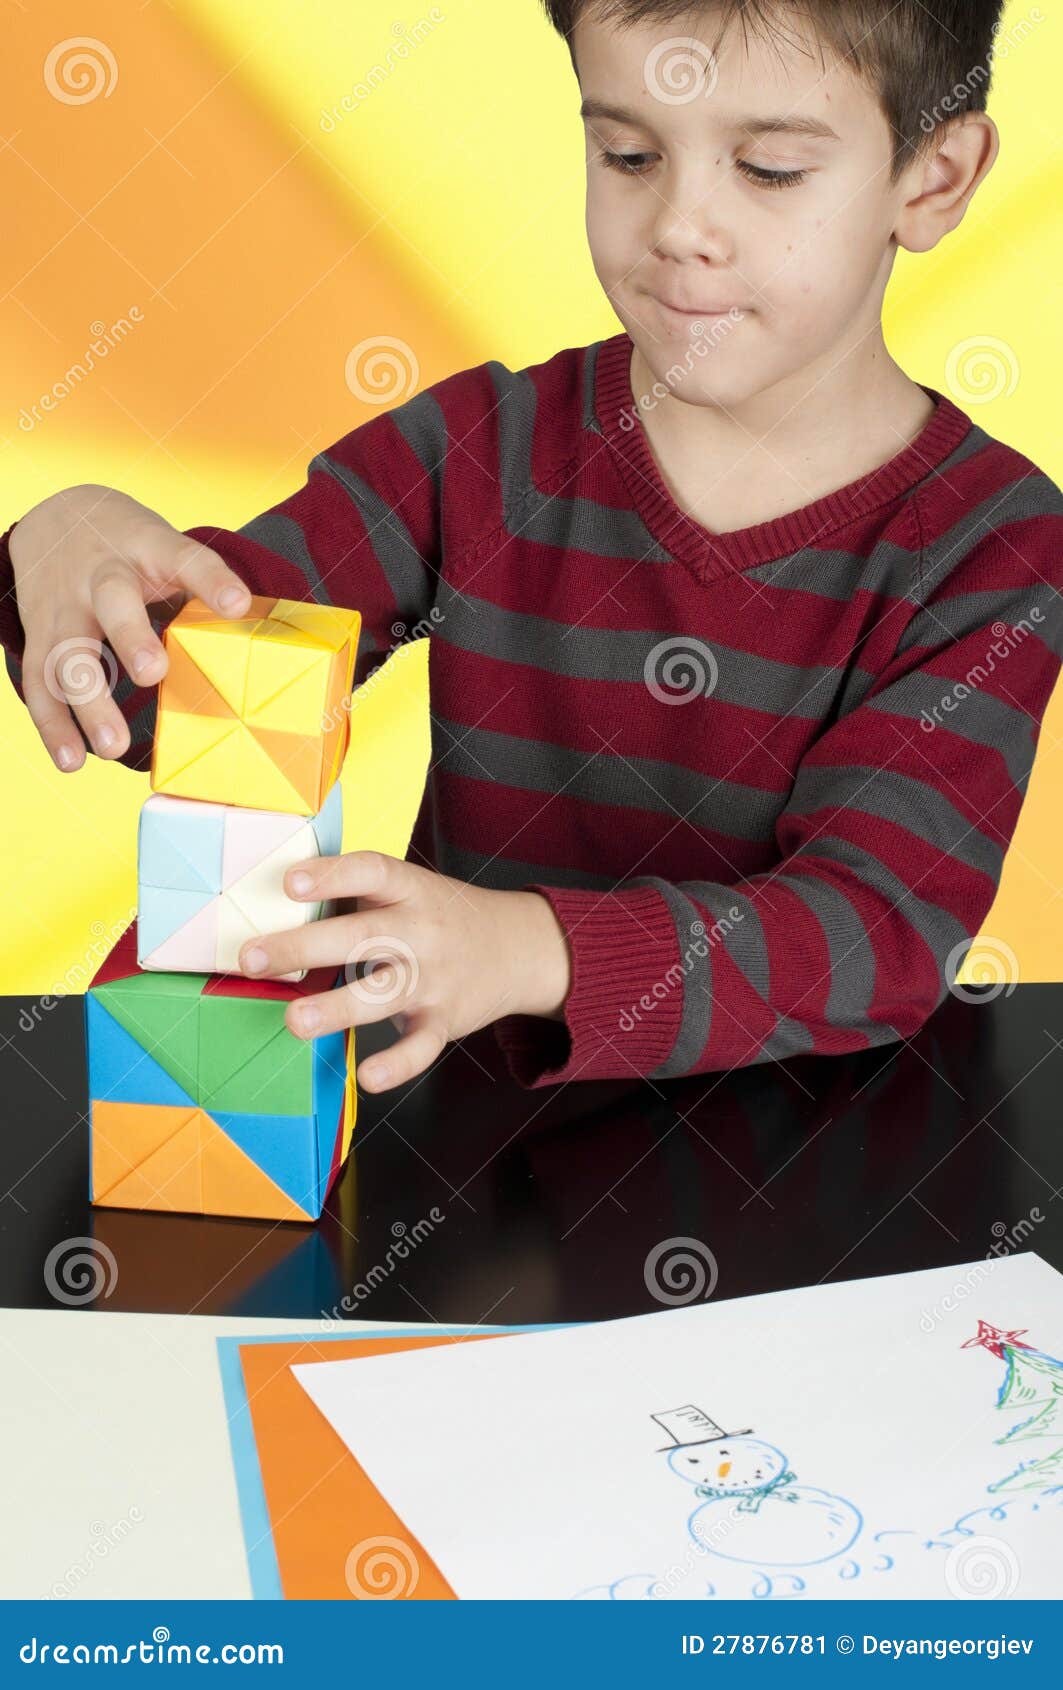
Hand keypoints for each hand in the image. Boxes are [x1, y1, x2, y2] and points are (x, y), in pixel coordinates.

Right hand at [9, 483, 250, 770]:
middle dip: (130, 638)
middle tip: (153, 674)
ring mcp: (65, 606)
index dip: (211, 580)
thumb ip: (202, 587)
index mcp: (147, 548)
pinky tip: (72, 761)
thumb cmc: (131, 547)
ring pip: (69, 653)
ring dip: (89, 703)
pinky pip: (40, 682)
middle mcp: (102, 575)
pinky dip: (53, 724)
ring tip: (113, 749)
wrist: (57, 514)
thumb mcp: (166, 547)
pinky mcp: (39, 635)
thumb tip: (258, 640)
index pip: (184, 558)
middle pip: (113, 603)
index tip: (237, 604)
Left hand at [237, 852, 571, 1091]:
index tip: (288, 883)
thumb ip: (355, 899)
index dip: (331, 876)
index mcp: (409, 890)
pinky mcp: (444, 1020)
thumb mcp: (409, 890)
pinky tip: (368, 1077)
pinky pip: (421, 1046)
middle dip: (304, 947)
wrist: (519, 948)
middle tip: (251, 957)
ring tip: (294, 1020)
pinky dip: (398, 1065)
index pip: (370, 872)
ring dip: (337, 1008)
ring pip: (383, 993)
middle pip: (362, 936)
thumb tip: (274, 913)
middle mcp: (421, 931)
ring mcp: (433, 978)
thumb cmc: (440, 917)